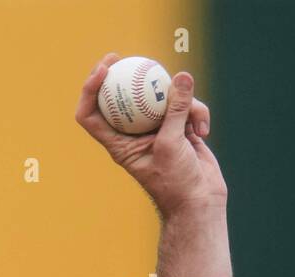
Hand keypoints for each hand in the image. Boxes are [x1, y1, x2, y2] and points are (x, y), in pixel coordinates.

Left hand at [75, 53, 227, 218]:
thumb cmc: (176, 182)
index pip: (90, 116)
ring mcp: (156, 129)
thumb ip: (175, 110)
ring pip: (162, 99)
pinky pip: (186, 107)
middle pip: (121, 98)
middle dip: (122, 76)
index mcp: (118, 143)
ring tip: (194, 126)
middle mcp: (133, 134)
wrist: (199, 201)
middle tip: (126, 57)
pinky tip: (205, 130)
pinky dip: (198, 114)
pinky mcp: (179, 127)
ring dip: (183, 105)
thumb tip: (181, 77)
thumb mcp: (172, 144)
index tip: (103, 71)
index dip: (89, 91)